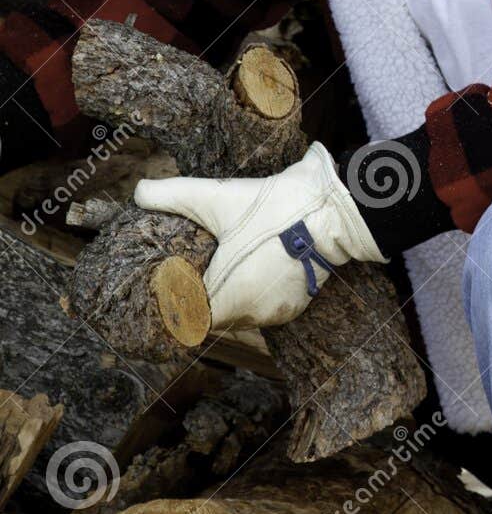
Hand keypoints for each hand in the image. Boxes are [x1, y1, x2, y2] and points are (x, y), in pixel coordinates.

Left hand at [133, 141, 387, 330]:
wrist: (331, 209)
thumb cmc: (272, 208)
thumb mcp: (215, 198)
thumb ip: (170, 194)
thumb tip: (138, 191)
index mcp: (229, 298)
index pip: (190, 322)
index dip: (178, 305)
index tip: (174, 285)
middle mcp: (254, 314)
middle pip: (215, 316)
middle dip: (203, 297)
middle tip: (195, 269)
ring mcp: (278, 312)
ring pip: (241, 312)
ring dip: (231, 295)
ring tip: (224, 266)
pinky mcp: (298, 304)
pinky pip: (265, 307)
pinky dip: (256, 293)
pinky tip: (252, 267)